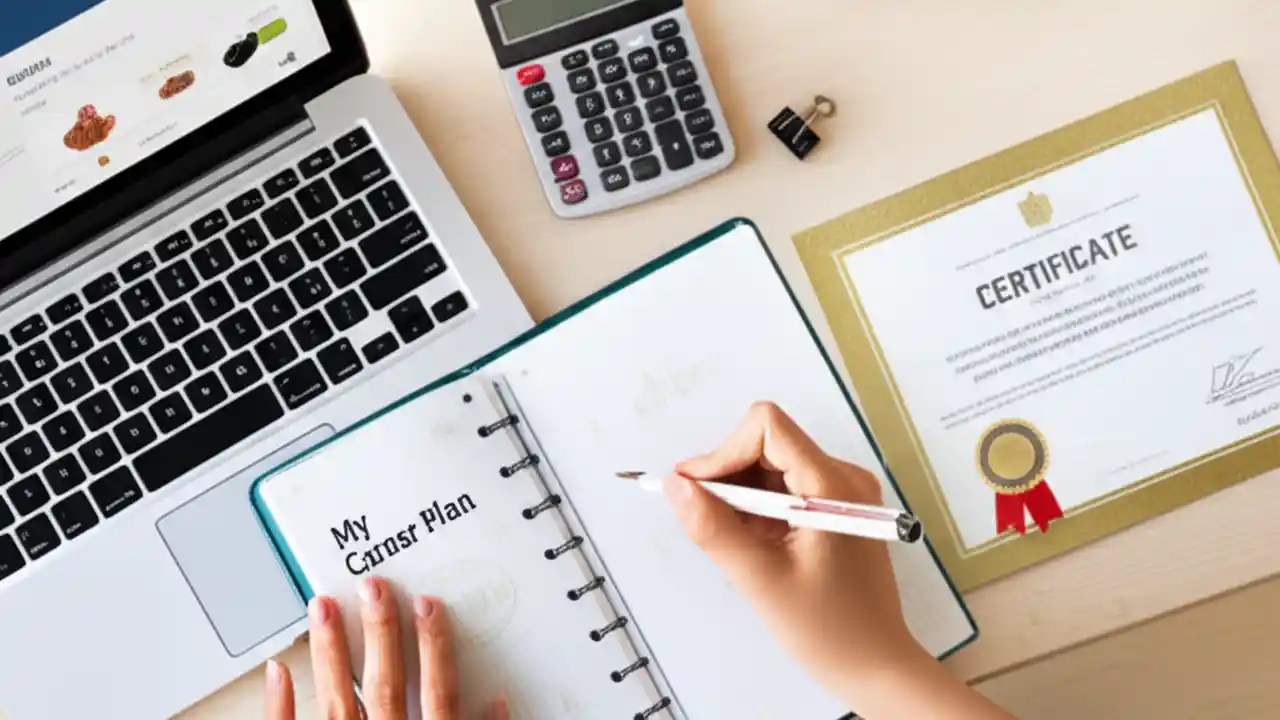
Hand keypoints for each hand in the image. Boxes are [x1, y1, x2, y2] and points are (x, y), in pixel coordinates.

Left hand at [264, 577, 508, 719]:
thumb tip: (499, 706)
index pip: (437, 691)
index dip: (434, 645)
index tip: (427, 605)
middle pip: (385, 684)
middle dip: (380, 631)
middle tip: (372, 587)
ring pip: (337, 700)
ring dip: (331, 651)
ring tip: (323, 608)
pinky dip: (281, 703)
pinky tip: (278, 669)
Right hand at [665, 402, 1011, 718]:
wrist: (876, 664)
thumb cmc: (828, 630)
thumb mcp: (761, 579)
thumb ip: (714, 528)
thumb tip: (675, 485)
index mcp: (833, 485)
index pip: (767, 428)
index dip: (723, 452)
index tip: (695, 490)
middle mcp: (843, 476)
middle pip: (767, 444)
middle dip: (728, 476)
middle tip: (706, 521)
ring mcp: (843, 491)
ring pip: (772, 465)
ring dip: (742, 495)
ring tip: (738, 543)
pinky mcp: (837, 508)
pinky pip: (785, 487)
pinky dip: (759, 509)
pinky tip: (757, 545)